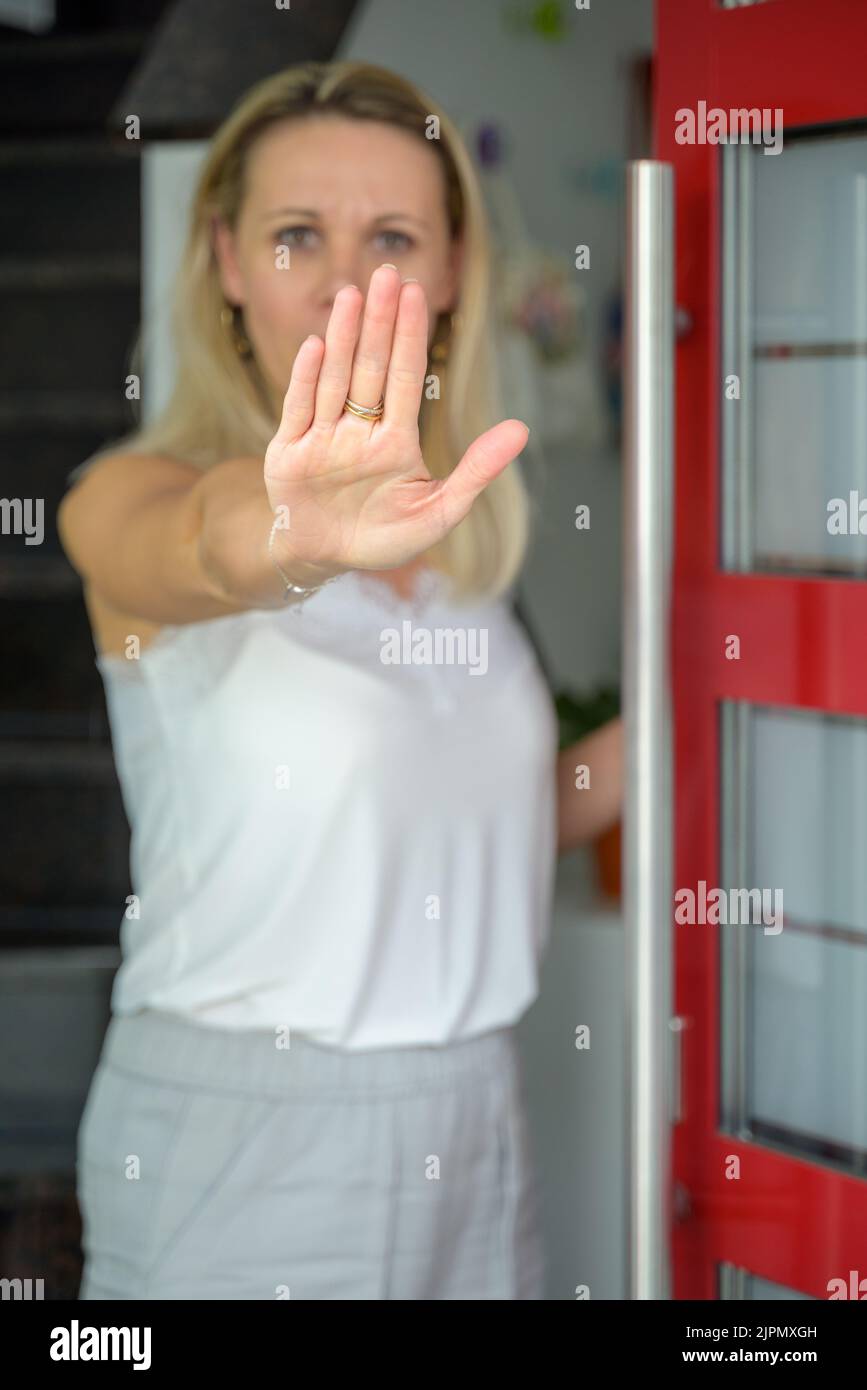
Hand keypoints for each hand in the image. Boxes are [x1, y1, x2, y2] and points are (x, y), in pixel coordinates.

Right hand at [263, 263, 528, 572]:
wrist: (325, 562)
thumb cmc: (382, 540)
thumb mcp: (438, 513)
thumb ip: (477, 472)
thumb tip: (521, 430)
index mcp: (395, 441)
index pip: (405, 379)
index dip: (410, 337)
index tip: (415, 292)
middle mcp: (359, 430)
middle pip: (370, 368)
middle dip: (379, 322)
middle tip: (387, 273)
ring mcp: (323, 437)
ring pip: (335, 379)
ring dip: (343, 337)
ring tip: (352, 295)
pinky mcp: (289, 451)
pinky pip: (299, 409)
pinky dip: (306, 379)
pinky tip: (316, 346)